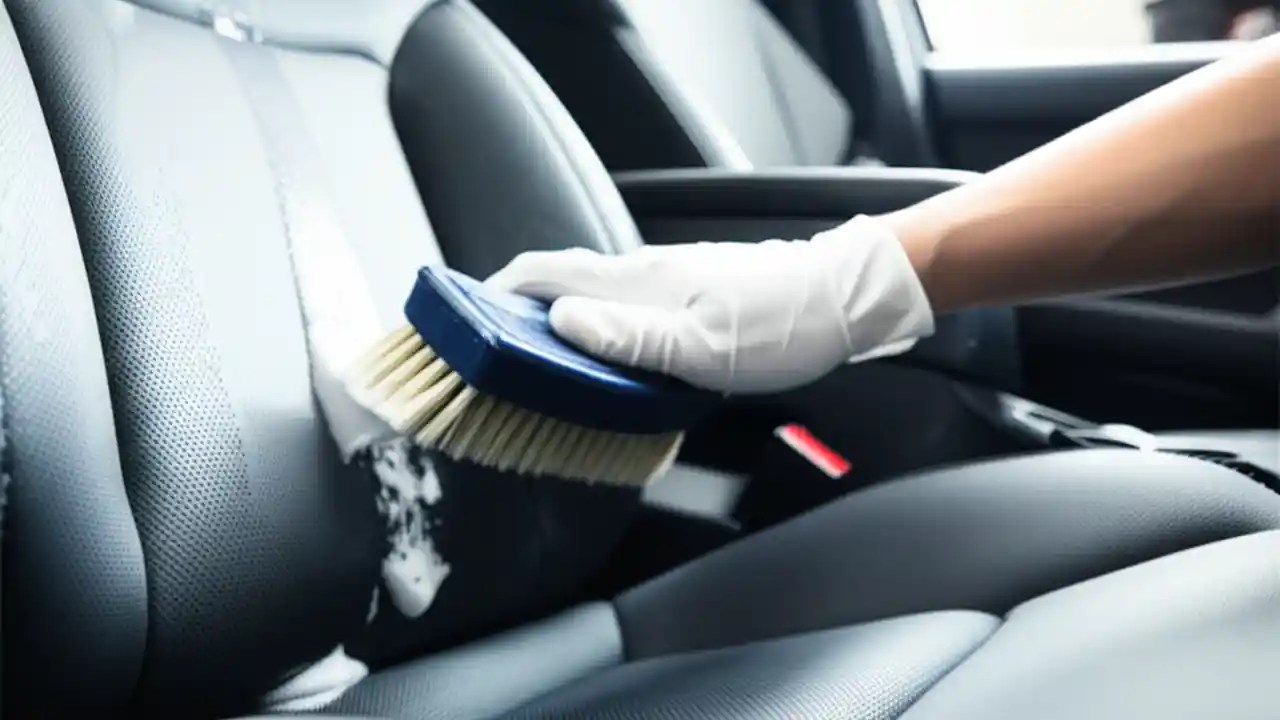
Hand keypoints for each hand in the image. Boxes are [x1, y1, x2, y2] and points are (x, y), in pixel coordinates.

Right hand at [486, 216, 933, 393]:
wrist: (844, 299)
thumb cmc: (783, 325)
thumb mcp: (704, 347)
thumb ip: (630, 338)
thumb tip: (561, 323)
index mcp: (637, 281)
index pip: (542, 272)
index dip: (493, 294)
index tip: (460, 324)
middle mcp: (644, 274)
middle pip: (558, 287)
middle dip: (515, 319)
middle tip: (492, 364)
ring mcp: (666, 282)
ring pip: (590, 302)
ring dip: (556, 331)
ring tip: (539, 376)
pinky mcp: (688, 296)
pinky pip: (623, 312)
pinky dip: (596, 336)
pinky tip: (606, 371)